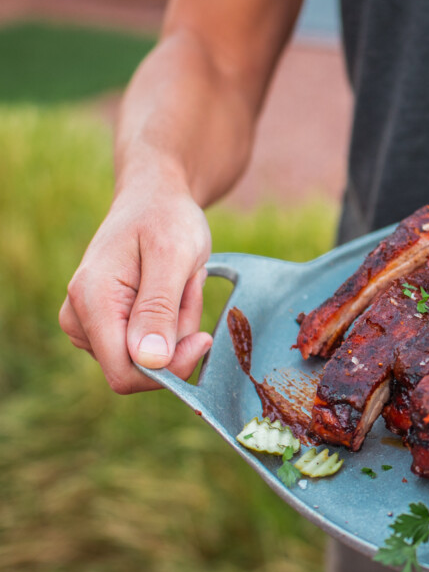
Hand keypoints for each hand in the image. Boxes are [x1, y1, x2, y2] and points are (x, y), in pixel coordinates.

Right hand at [59, 183, 213, 393]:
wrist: (155, 198)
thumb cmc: (166, 218)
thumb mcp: (172, 256)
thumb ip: (159, 309)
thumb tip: (149, 361)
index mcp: (91, 302)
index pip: (125, 374)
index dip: (170, 369)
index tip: (204, 337)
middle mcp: (80, 318)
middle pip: (142, 366)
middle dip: (178, 335)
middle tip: (188, 286)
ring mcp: (91, 324)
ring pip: (151, 356)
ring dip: (179, 324)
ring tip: (181, 280)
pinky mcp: (108, 324)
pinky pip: (152, 343)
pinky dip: (175, 320)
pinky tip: (175, 288)